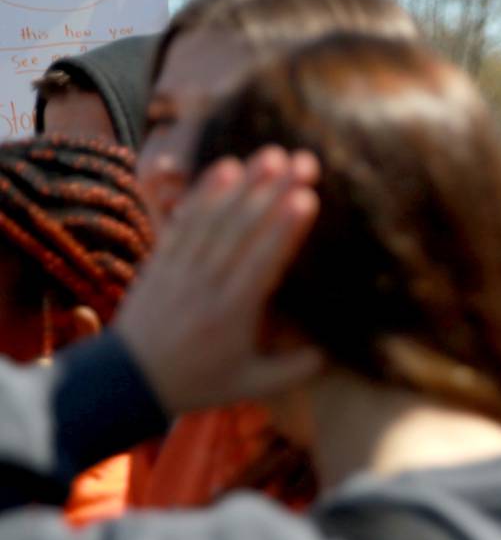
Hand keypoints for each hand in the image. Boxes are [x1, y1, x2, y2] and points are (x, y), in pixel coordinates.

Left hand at [115, 147, 323, 414]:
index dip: (285, 229)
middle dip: (273, 191)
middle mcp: (206, 284)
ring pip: (215, 218)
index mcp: (233, 314)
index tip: (308, 199)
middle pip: (242, 230)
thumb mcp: (250, 385)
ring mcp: (181, 268)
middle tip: (302, 161)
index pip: (262, 263)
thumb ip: (294, 369)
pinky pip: (185, 220)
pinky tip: (225, 166)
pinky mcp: (162, 259)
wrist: (126, 380)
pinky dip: (205, 192)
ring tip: (271, 154)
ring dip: (244, 183)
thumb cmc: (198, 382)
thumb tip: (335, 349)